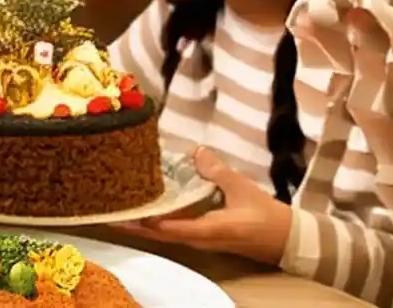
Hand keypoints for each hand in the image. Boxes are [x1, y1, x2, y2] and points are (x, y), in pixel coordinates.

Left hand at [112, 146, 292, 264]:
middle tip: (106, 210)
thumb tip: (196, 151)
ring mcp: (197, 240)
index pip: (168, 228)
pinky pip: (171, 231)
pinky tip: (144, 208)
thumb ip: (217, 171)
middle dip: (132, 224)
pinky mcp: (200, 237)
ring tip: (117, 207)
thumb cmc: (265, 216)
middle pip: (156, 234)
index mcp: (207, 230)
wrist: (286, 239)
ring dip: (140, 223)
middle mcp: (197, 240)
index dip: (145, 219)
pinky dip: (154, 221)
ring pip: (161, 234)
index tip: (123, 208)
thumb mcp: (242, 189)